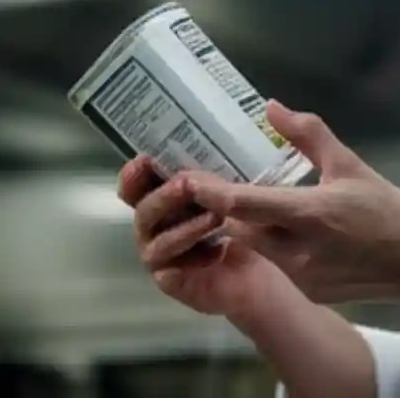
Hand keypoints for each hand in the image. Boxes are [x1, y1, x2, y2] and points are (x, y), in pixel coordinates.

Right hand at [118, 155, 291, 318]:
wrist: (264, 270)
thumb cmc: (247, 223)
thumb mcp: (241, 188)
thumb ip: (231, 165)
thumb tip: (259, 115)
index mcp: (165, 197)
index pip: (137, 184)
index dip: (135, 173)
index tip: (145, 160)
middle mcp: (157, 226)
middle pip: (143, 210)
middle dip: (163, 196)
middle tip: (186, 185)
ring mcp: (162, 257)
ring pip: (158, 243)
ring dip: (184, 228)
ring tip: (215, 217)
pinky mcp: (175, 284)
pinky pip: (171, 274)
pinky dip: (194, 259)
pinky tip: (219, 251)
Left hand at [187, 100, 399, 305]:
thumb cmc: (386, 211)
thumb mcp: (350, 165)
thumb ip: (307, 134)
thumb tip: (270, 107)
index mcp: (312, 214)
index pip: (245, 205)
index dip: (210, 192)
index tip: (184, 178)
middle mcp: (300, 251)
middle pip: (240, 227)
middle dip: (223, 207)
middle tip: (207, 181)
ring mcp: (301, 276)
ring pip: (255, 245)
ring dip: (248, 224)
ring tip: (243, 200)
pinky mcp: (306, 291)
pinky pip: (275, 262)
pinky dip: (270, 243)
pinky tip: (278, 228)